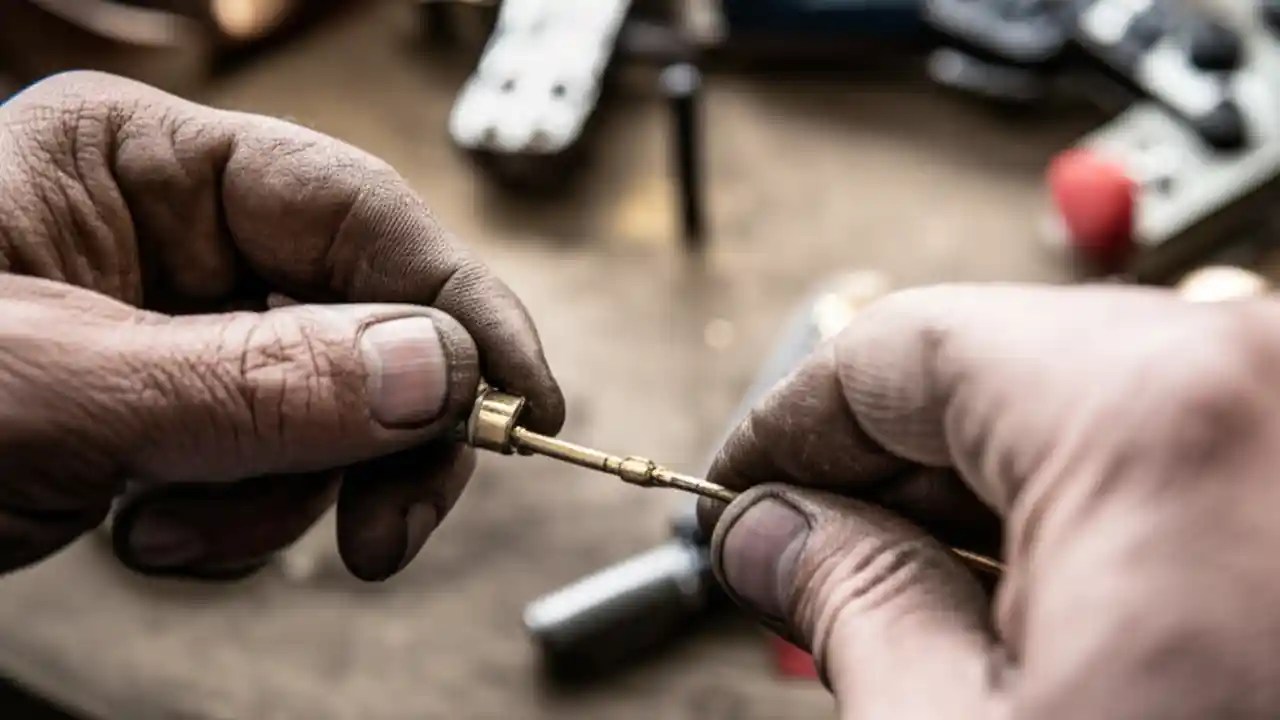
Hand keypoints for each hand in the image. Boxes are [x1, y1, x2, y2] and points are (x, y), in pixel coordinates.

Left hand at [0, 71, 561, 580]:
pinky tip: (152, 533)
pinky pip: (267, 462)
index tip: (526, 407)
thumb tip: (439, 370)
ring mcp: (170, 326)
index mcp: (137, 164)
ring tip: (176, 536)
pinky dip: (240, 519)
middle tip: (383, 531)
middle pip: (359, 318)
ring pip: (324, 406)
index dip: (459, 306)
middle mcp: (167, 233)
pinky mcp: (163, 409)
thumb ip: (252, 384)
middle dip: (368, 435)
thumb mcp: (47, 390)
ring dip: (284, 495)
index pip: (356, 214)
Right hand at [703, 284, 1279, 718]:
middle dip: (880, 473)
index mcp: (1151, 415)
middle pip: (995, 372)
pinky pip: (1174, 457)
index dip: (788, 423)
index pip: (895, 350)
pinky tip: (1035, 612)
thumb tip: (769, 536)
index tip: (746, 486)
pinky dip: (1081, 521)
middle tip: (808, 563)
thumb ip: (849, 604)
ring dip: (978, 505)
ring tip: (918, 612)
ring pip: (1083, 414)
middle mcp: (1257, 379)